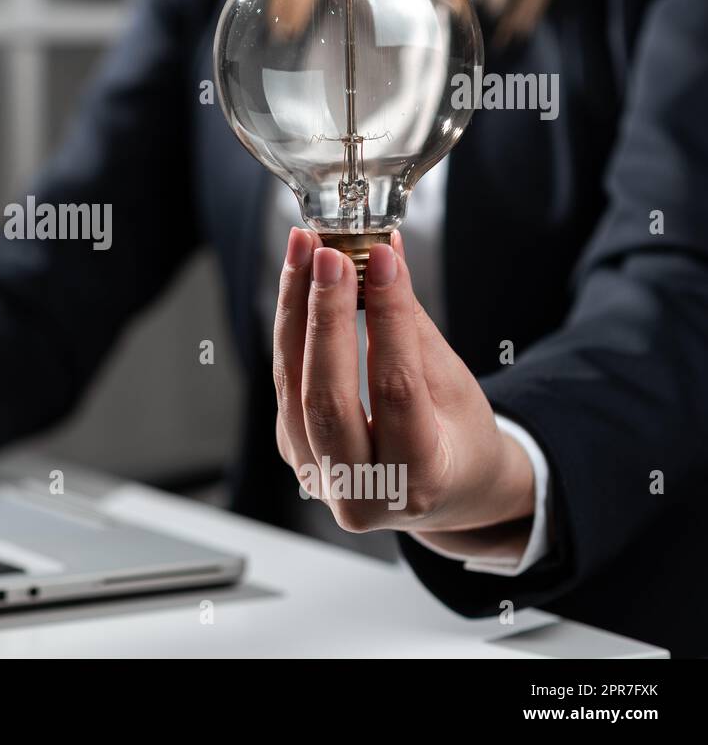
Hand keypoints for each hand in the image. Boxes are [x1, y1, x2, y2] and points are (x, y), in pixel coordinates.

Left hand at [273, 227, 534, 542]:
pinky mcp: (293, 450)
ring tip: (304, 251)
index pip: (395, 390)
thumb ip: (412, 326)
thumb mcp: (454, 388)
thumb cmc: (458, 438)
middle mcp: (360, 493)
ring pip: (293, 387)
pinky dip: (290, 328)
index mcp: (419, 480)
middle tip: (328, 254)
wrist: (444, 491)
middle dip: (325, 316)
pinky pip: (286, 383)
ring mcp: (317, 477)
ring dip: (294, 310)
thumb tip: (383, 254)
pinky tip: (298, 282)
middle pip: (327, 398)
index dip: (387, 319)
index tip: (381, 260)